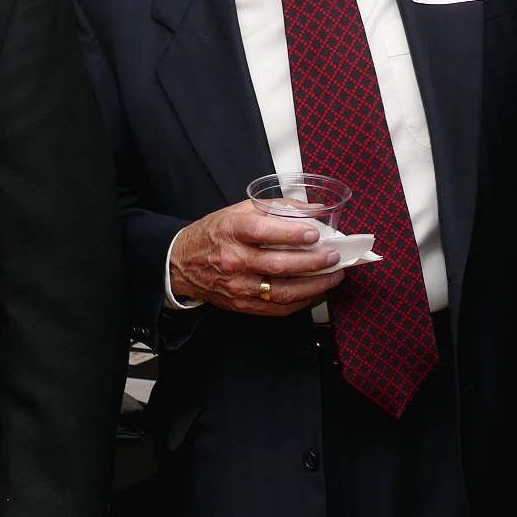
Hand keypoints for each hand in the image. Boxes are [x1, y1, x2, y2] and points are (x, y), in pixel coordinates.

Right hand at [169, 202, 343, 316]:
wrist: (183, 264)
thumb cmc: (214, 234)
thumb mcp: (238, 211)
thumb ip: (277, 208)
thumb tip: (313, 210)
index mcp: (231, 230)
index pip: (263, 232)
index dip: (292, 234)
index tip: (314, 233)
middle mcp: (233, 260)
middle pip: (279, 265)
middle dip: (313, 261)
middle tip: (333, 255)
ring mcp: (238, 286)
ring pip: (282, 291)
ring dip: (315, 285)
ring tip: (334, 275)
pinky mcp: (242, 304)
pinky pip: (278, 308)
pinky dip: (302, 301)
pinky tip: (316, 290)